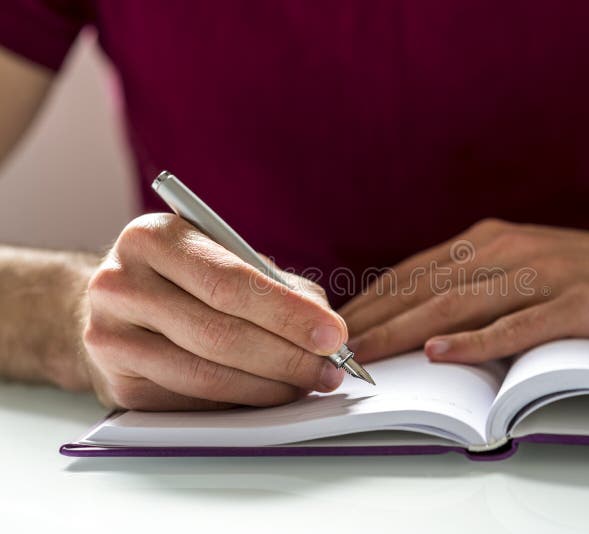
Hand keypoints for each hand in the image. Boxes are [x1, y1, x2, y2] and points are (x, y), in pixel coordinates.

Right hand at [81, 213, 347, 409]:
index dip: (287, 315)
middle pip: (219, 333)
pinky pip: (191, 403)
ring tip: (305, 384)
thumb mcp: (225, 258)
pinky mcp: (117, 385)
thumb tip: (329, 333)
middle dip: (286, 356)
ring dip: (267, 387)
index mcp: (152, 238)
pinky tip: (267, 394)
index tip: (333, 335)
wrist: (118, 306)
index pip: (230, 283)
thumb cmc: (186, 278)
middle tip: (329, 370)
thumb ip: (276, 287)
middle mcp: (119, 284)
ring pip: (205, 375)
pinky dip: (238, 403)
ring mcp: (109, 338)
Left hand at [340, 219, 588, 363]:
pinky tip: (441, 353)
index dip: (373, 300)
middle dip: (375, 317)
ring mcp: (546, 275)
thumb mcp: (531, 270)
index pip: (417, 272)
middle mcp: (512, 251)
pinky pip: (520, 324)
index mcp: (494, 242)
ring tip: (367, 353)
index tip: (338, 326)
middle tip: (333, 345)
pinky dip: (477, 340)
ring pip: (461, 303)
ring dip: (407, 329)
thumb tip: (428, 316)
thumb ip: (483, 284)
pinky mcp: (580, 304)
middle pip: (427, 287)